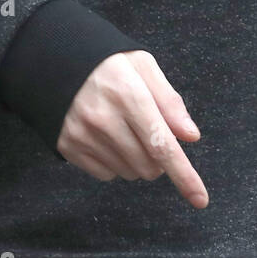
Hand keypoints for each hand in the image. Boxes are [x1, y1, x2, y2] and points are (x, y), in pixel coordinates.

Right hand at [56, 50, 208, 206]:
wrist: (56, 58)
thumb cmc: (107, 62)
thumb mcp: (142, 65)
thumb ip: (169, 100)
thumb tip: (191, 136)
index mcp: (128, 93)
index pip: (161, 144)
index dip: (184, 174)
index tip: (200, 198)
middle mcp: (104, 118)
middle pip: (149, 165)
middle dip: (159, 157)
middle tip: (150, 132)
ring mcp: (83, 135)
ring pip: (129, 172)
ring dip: (137, 160)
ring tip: (126, 129)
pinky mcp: (69, 147)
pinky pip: (106, 174)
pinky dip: (114, 163)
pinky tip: (107, 138)